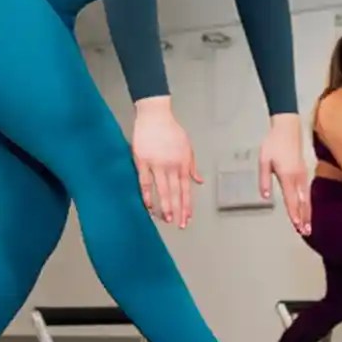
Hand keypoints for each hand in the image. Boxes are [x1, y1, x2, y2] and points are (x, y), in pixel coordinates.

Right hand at [132, 96, 202, 227]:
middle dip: (178, 211)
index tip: (187, 218)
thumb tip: (199, 181)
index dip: (187, 206)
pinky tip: (148, 205)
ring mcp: (157, 164)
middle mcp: (171, 166)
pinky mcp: (143, 161)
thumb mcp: (188, 147)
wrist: (155, 116)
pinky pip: (145, 182)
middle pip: (176, 193)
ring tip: (166, 219)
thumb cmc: (171, 130)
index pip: (187, 190)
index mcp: (183, 164)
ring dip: (165, 206)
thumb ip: (192, 166)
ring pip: (162, 190)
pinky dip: (147, 194)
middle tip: (179, 225)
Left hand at [260, 113, 311, 234]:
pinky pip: (307, 192)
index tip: (296, 225)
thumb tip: (264, 196)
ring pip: (306, 198)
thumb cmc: (273, 144)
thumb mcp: (264, 160)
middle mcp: (298, 177)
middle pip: (302, 201)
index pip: (291, 198)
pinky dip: (308, 204)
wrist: (288, 129)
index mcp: (287, 175)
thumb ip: (264, 179)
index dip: (294, 213)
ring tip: (308, 227)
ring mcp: (303, 175)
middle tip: (305, 232)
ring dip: (307, 213)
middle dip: (303, 217)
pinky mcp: (304, 173)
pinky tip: (307, 211)